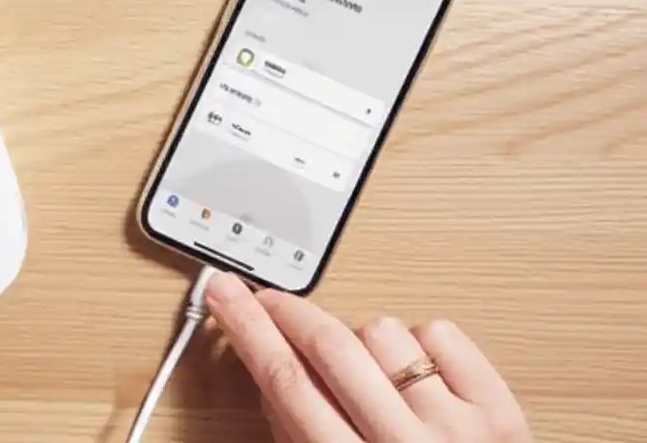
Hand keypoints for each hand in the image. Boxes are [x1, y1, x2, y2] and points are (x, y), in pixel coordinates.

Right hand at [205, 273, 532, 442]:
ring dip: (364, 340)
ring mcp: (455, 425)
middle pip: (329, 348)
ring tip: (372, 373)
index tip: (227, 296)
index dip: (248, 330)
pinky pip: (438, 334)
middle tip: (268, 296)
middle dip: (288, 311)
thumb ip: (297, 434)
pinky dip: (421, 343)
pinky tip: (417, 374)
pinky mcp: (498, 408)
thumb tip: (268, 368)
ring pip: (381, 332)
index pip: (287, 382)